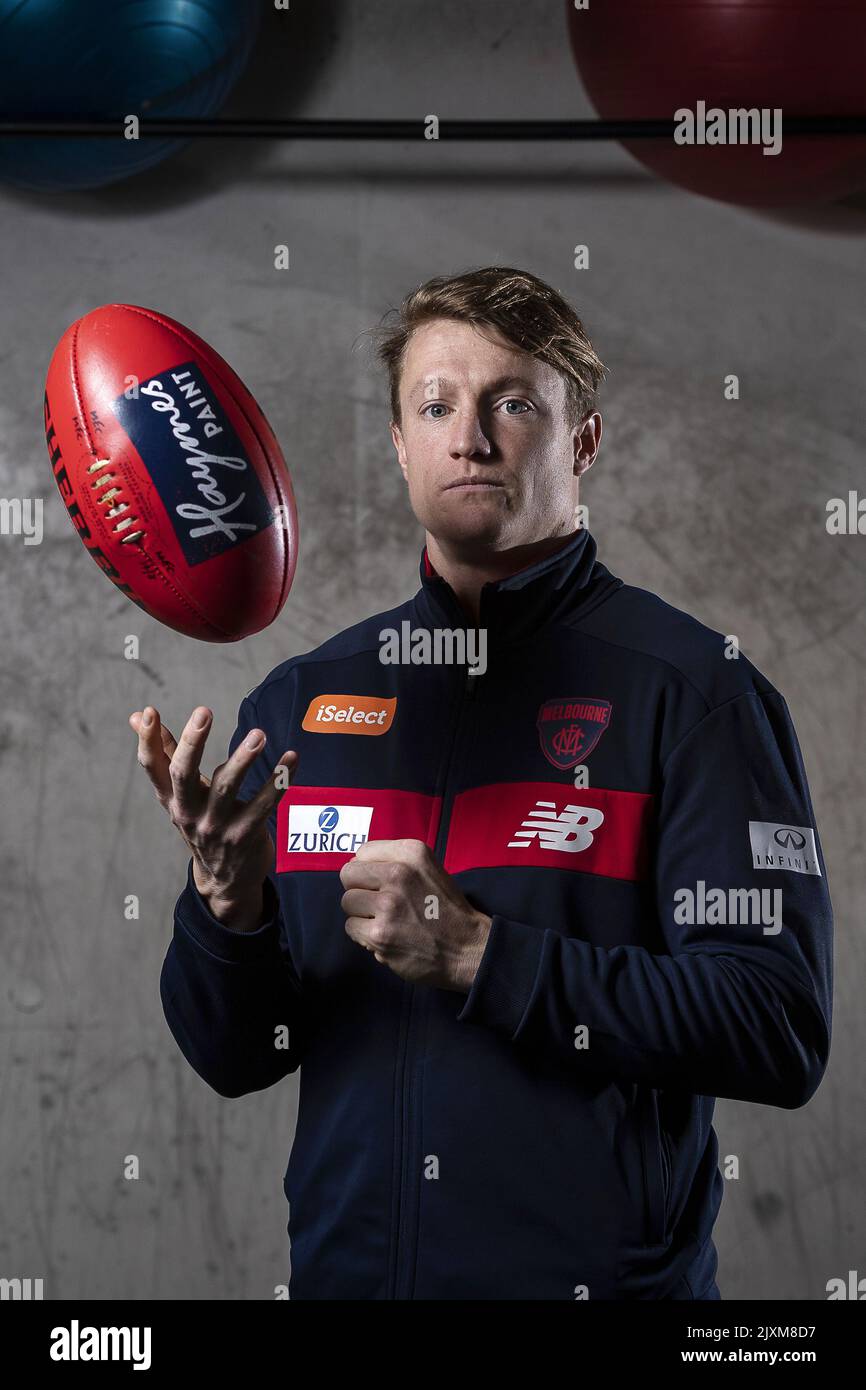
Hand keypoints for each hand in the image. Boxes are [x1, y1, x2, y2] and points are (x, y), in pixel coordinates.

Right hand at [129, 704, 296, 930]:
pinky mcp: (245, 835)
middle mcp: (190, 812)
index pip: (153, 767)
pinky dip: (279, 780)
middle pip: (183, 774)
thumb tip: (136, 715)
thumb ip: (165, 753)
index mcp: (172, 798)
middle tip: (204, 711)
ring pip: (226, 787)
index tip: (148, 711)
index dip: (147, 740)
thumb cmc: (202, 823)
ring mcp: (217, 826)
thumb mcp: (180, 795)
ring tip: (258, 734)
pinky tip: (292, 758)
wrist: (225, 880)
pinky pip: (264, 804)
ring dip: (242, 759)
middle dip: (193, 742)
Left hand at [339, 838, 491, 991]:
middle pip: (348, 875)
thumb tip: (353, 865)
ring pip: (347, 902)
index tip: (380, 882)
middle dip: (359, 889)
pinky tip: (385, 935)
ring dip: (361, 913)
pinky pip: (351, 927)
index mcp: (412, 853)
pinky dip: (364, 934)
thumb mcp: (429, 868)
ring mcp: (388, 905)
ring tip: (384, 920)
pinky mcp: (380, 934)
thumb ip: (394, 861)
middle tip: (378, 902)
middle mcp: (398, 874)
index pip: (363, 852)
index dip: (368, 869)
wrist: (468, 948)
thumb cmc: (446, 907)